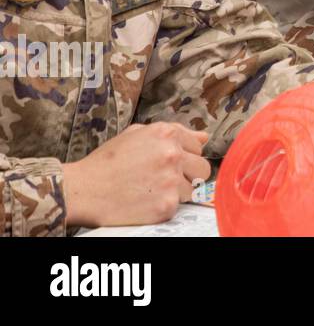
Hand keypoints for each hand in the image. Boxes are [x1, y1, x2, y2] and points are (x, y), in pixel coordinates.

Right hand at [62, 122, 210, 227]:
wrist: (81, 189)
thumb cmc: (106, 162)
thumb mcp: (136, 135)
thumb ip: (174, 132)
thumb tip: (204, 137)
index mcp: (167, 134)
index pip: (198, 147)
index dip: (185, 157)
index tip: (169, 164)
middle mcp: (172, 155)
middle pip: (203, 169)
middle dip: (188, 175)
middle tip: (165, 180)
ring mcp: (170, 181)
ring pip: (192, 190)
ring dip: (176, 193)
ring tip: (150, 191)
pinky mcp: (165, 205)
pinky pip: (178, 207)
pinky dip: (163, 207)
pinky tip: (144, 202)